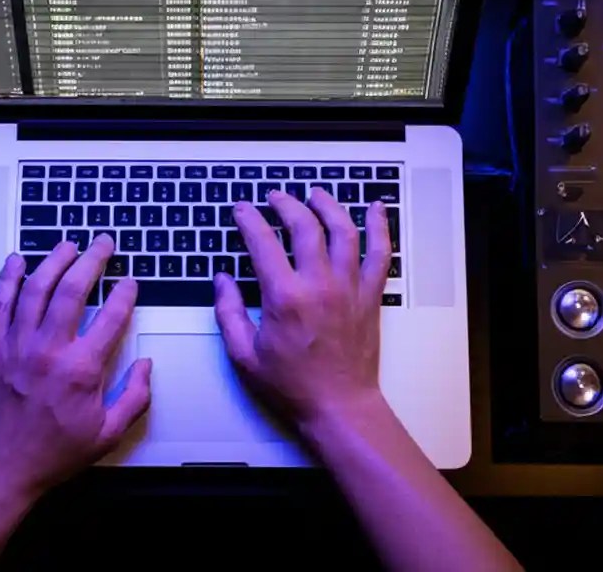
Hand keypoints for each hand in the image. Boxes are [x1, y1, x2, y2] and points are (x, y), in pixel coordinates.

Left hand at [0, 235, 150, 498]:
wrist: (1, 469)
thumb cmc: (54, 454)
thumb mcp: (108, 435)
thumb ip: (135, 398)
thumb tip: (146, 366)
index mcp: (81, 370)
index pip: (111, 317)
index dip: (125, 294)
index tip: (131, 282)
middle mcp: (49, 350)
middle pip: (72, 290)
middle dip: (92, 260)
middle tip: (102, 243)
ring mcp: (17, 346)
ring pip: (35, 289)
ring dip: (53, 260)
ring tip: (68, 245)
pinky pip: (0, 305)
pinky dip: (8, 279)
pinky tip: (16, 261)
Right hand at [214, 187, 392, 424]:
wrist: (339, 407)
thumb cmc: (293, 387)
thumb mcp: (244, 355)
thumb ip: (228, 312)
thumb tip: (222, 280)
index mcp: (285, 298)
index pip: (263, 242)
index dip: (249, 220)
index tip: (242, 211)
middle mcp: (320, 286)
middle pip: (305, 226)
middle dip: (287, 204)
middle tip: (275, 198)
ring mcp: (349, 288)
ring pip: (344, 231)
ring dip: (329, 206)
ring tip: (316, 194)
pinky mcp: (369, 296)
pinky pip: (380, 254)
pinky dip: (379, 228)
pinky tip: (376, 209)